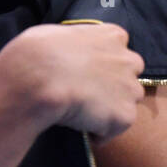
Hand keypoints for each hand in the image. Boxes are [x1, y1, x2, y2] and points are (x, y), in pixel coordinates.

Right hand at [5, 20, 146, 143]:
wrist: (38, 80)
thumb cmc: (37, 55)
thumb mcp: (55, 34)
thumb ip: (75, 42)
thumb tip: (68, 52)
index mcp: (113, 36)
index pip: (118, 49)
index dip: (103, 64)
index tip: (88, 73)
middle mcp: (129, 60)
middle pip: (129, 76)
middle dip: (114, 86)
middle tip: (88, 96)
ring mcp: (130, 88)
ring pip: (126, 102)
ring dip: (109, 109)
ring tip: (82, 115)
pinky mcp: (126, 115)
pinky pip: (116, 128)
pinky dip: (101, 132)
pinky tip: (81, 129)